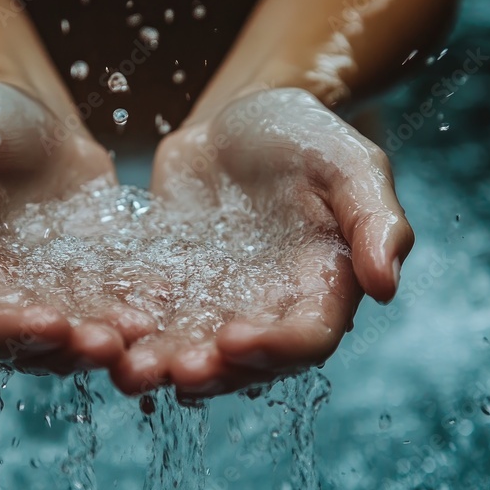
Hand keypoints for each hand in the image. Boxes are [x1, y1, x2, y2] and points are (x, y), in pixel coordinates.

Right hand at [0, 82, 150, 373]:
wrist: (34, 115)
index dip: (4, 330)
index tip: (50, 325)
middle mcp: (0, 295)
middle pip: (28, 343)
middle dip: (69, 350)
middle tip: (110, 345)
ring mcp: (50, 294)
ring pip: (77, 334)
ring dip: (108, 342)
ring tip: (143, 332)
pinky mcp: (93, 281)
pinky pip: (116, 305)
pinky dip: (138, 311)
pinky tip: (166, 306)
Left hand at [110, 88, 413, 397]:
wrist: (242, 118)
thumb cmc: (308, 138)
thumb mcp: (350, 165)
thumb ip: (375, 220)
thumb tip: (387, 285)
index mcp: (321, 289)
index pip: (307, 336)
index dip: (276, 346)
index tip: (236, 339)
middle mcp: (269, 310)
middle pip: (244, 360)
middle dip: (211, 371)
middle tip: (176, 372)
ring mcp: (217, 303)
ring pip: (191, 349)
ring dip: (163, 365)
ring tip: (130, 370)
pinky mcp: (172, 288)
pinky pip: (149, 317)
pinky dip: (128, 331)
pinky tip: (102, 332)